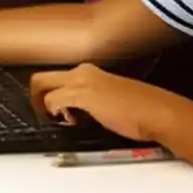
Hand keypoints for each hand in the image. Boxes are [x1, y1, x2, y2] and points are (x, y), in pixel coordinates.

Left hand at [29, 64, 180, 142]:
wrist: (157, 111)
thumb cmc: (140, 109)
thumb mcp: (109, 99)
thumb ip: (90, 102)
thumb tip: (77, 113)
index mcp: (89, 71)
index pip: (56, 77)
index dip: (49, 94)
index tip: (54, 110)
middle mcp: (82, 72)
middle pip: (40, 77)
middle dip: (35, 97)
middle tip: (45, 115)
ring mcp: (81, 81)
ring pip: (41, 85)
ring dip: (43, 106)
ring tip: (59, 120)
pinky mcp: (82, 94)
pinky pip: (53, 100)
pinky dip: (54, 112)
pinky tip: (68, 121)